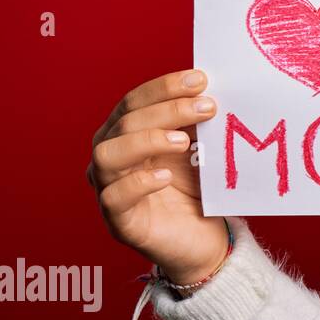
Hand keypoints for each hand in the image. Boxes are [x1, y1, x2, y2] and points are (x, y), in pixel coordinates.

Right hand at [88, 68, 229, 285]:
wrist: (205, 240)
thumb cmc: (197, 188)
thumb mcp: (199, 149)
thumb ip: (197, 122)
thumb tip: (211, 89)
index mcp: (127, 134)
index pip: (135, 101)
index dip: (164, 87)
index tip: (200, 79)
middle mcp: (111, 156)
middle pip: (125, 123)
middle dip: (168, 109)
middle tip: (207, 107)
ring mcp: (109, 188)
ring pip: (108, 155)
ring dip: (147, 141)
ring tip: (183, 141)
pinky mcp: (119, 221)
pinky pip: (114, 198)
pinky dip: (138, 183)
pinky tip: (165, 177)